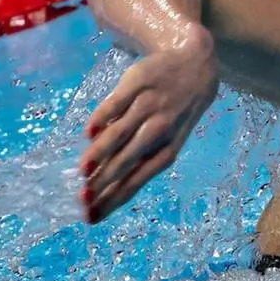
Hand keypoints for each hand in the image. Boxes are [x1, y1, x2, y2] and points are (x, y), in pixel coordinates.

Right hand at [79, 27, 219, 222]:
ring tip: (82, 171)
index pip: (137, 180)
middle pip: (128, 160)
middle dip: (105, 182)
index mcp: (168, 149)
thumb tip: (104, 182)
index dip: (114, 199)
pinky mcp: (139, 82)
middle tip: (83, 198)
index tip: (92, 216)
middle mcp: (160, 129)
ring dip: (101, 153)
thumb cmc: (176, 112)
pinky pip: (116, 103)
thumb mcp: (169, 137)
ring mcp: (150, 105)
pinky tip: (89, 134)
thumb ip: (140, 157)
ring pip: (121, 133)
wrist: (197, 65)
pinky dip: (103, 118)